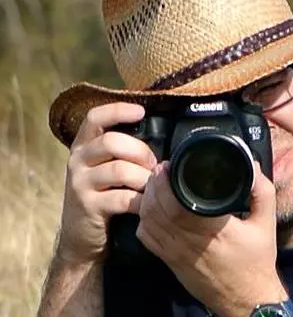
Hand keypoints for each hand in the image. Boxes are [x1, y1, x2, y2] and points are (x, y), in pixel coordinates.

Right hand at [57, 102, 156, 263]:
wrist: (81, 235)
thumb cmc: (103, 194)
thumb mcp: (105, 167)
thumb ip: (123, 152)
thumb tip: (161, 138)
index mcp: (84, 145)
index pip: (95, 117)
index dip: (118, 110)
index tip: (141, 111)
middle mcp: (78, 159)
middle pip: (111, 141)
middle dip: (140, 151)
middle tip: (153, 165)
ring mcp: (80, 183)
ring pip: (119, 170)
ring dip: (143, 177)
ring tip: (152, 186)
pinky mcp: (88, 206)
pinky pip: (122, 198)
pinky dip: (141, 200)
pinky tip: (147, 205)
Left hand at [136, 161, 287, 316]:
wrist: (246, 300)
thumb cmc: (255, 262)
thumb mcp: (266, 224)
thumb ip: (262, 192)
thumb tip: (252, 167)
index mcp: (212, 229)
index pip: (177, 203)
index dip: (166, 181)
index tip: (168, 166)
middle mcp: (190, 241)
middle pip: (157, 209)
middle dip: (154, 184)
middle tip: (160, 171)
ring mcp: (176, 253)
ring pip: (148, 221)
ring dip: (146, 200)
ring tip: (155, 185)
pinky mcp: (170, 262)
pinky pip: (146, 238)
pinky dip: (143, 220)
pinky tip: (150, 210)